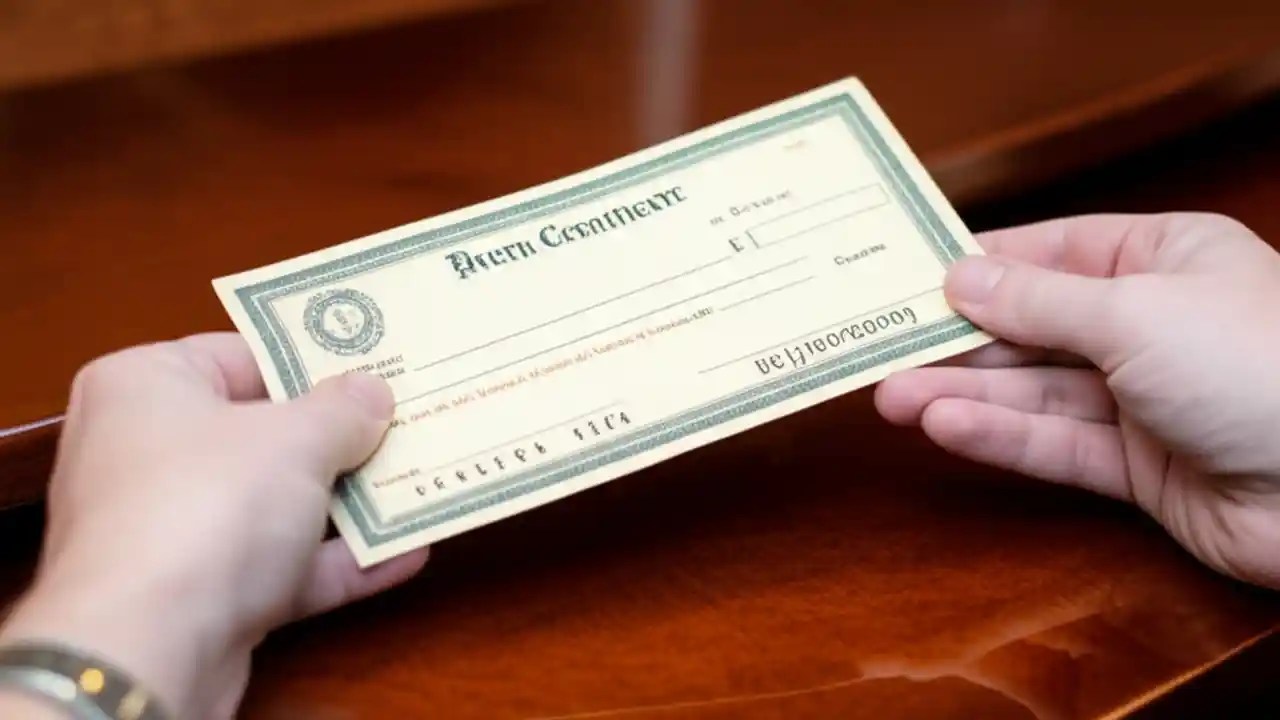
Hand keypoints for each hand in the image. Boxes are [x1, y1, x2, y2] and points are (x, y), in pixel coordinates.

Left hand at [0, 334, 427, 717]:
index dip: (311, 361)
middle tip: (409, 421)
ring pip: (275, 505)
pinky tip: (406, 553)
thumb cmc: (208, 504)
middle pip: (261, 433)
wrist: (149, 645)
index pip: (238, 355)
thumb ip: (343, 409)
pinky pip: (279, 568)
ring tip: (420, 481)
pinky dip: (337, 561)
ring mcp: (172, 530)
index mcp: (144, 387)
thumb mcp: (296, 439)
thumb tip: (371, 392)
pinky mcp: (198, 598)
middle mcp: (145, 453)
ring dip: (348, 502)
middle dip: (339, 437)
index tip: (374, 365)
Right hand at [876, 213, 1279, 588]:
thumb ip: (1038, 302)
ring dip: (965, 394)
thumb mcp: (1134, 311)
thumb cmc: (1256, 364)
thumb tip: (959, 277)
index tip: (910, 274)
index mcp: (1167, 258)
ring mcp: (1146, 399)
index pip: (1055, 251)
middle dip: (961, 340)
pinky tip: (946, 428)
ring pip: (1037, 392)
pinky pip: (1058, 445)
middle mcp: (1152, 324)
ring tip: (891, 398)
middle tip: (882, 347)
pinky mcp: (1140, 468)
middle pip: (1035, 327)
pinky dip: (1003, 437)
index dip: (983, 263)